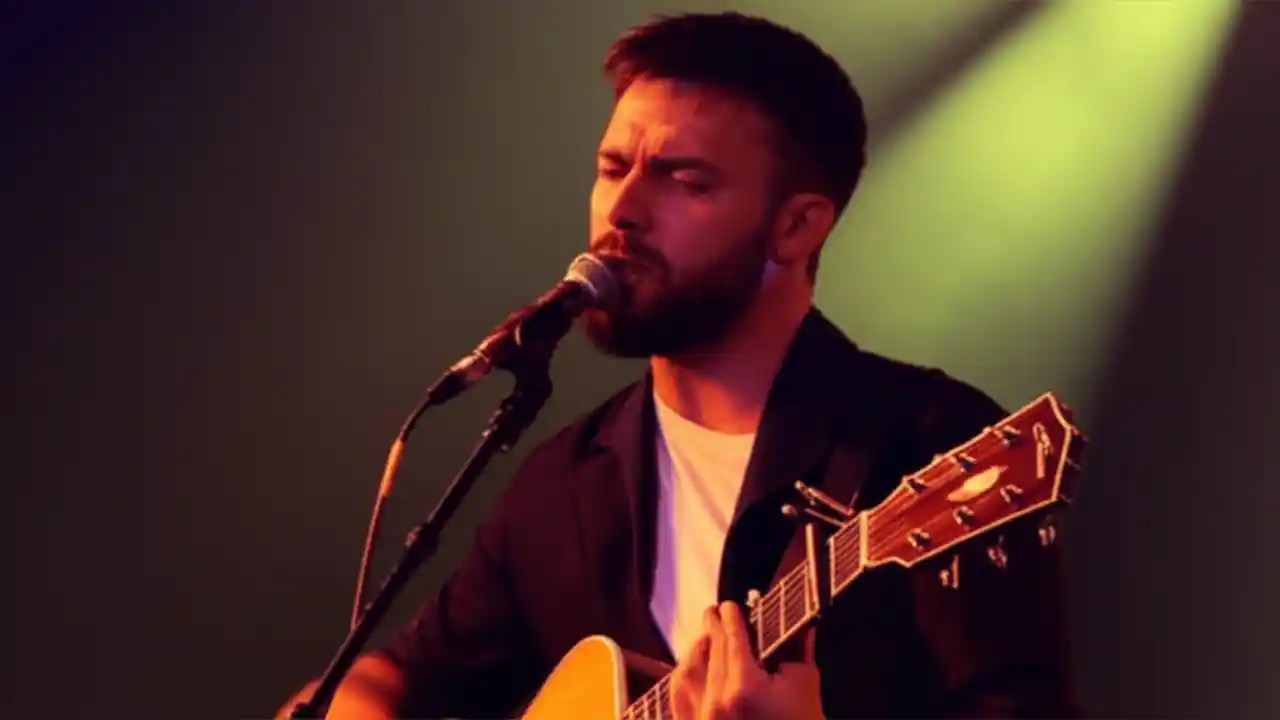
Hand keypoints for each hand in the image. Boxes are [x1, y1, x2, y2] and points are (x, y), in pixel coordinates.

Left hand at [668, 601, 823, 719]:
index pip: (732, 640)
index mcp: (742, 690)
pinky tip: (690, 670)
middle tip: (715, 613)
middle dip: (713, 630)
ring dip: (695, 653)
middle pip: (709, 654)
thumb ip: (796, 651)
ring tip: (704, 638)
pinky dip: (684, 681)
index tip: (729, 606)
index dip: (731, 619)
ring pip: (686, 675)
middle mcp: (714, 707)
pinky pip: (679, 701)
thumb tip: (797, 624)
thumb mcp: (805, 690)